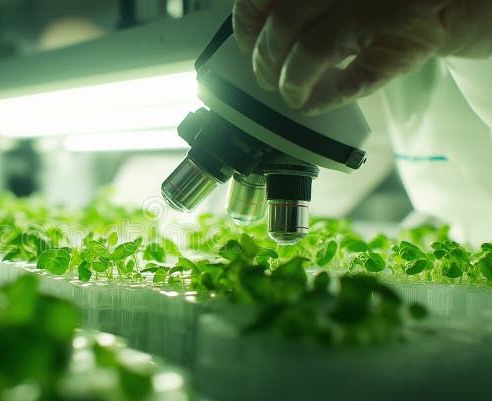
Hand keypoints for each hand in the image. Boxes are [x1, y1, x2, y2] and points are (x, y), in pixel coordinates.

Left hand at [232, 0, 491, 114]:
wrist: (442, 3)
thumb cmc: (371, 2)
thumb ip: (293, 5)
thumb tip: (253, 41)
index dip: (247, 25)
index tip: (246, 45)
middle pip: (284, 23)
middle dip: (266, 60)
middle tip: (266, 79)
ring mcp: (377, 10)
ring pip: (312, 50)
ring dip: (291, 81)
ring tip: (290, 93)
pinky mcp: (400, 44)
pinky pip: (352, 80)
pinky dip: (325, 98)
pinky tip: (314, 103)